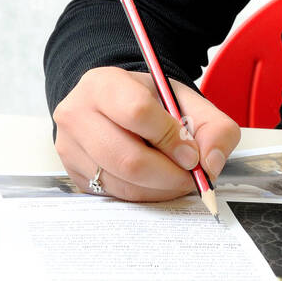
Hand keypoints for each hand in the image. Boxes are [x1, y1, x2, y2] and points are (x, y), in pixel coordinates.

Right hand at [53, 66, 240, 201]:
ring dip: (159, 189)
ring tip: (177, 178)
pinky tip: (157, 183)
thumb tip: (211, 163)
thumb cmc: (150, 103)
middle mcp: (77, 114)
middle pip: (127, 158)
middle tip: (191, 176)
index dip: (171, 138)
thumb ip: (212, 127)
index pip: (137, 112)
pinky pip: (114, 196)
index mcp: (103, 84)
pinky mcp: (74, 175)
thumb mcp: (185, 101)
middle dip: (169, 174)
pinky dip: (144, 196)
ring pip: (122, 183)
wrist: (118, 108)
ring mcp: (69, 148)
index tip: (192, 153)